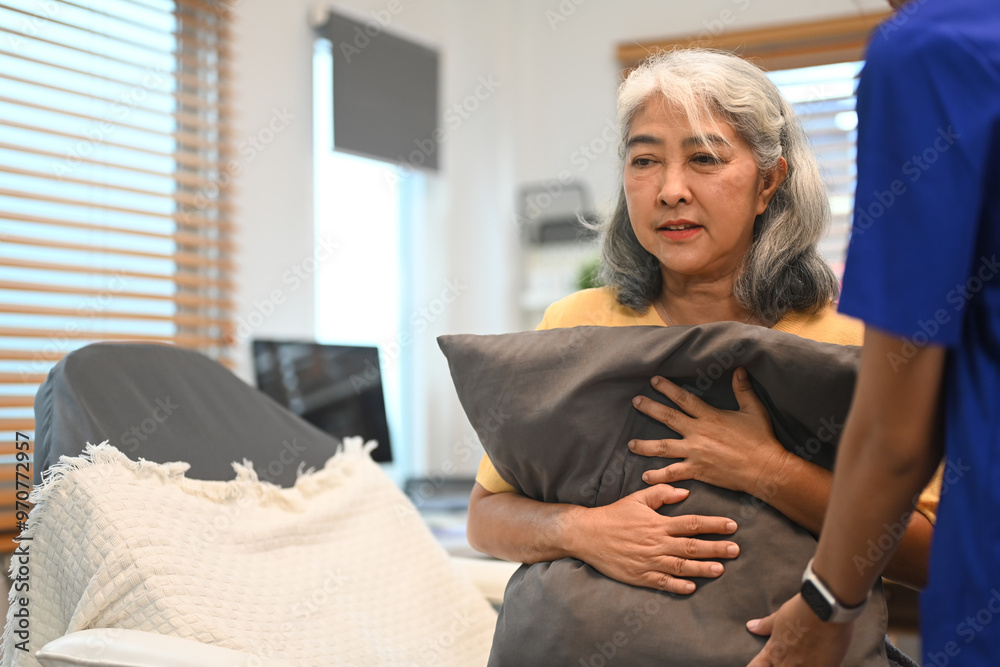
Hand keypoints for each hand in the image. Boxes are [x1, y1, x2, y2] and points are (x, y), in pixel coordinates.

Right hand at [573, 484, 739, 593]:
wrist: (587, 534)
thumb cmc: (614, 515)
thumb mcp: (637, 499)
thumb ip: (661, 494)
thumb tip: (685, 493)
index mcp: (658, 523)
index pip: (692, 523)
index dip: (714, 524)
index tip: (732, 526)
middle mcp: (657, 543)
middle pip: (692, 546)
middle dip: (716, 548)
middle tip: (735, 550)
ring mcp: (649, 561)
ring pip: (681, 566)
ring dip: (702, 568)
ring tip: (720, 569)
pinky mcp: (640, 576)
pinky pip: (662, 582)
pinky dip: (677, 586)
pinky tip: (692, 588)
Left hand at [628, 367, 786, 494]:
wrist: (765, 469)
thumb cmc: (761, 439)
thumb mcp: (754, 410)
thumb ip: (743, 390)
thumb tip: (740, 369)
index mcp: (710, 416)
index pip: (684, 398)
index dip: (667, 388)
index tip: (653, 381)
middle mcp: (698, 433)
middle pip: (668, 418)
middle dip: (650, 408)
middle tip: (635, 402)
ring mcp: (695, 452)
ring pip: (664, 447)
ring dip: (645, 446)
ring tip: (630, 444)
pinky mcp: (697, 470)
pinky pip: (673, 473)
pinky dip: (658, 475)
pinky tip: (645, 476)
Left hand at [745, 594, 852, 665]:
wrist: (826, 609)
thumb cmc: (801, 610)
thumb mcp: (780, 617)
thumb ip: (765, 626)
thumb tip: (751, 626)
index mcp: (774, 651)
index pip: (756, 666)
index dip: (756, 666)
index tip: (760, 664)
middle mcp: (787, 664)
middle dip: (779, 665)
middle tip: (788, 657)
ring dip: (799, 665)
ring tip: (803, 656)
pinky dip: (815, 665)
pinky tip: (818, 659)